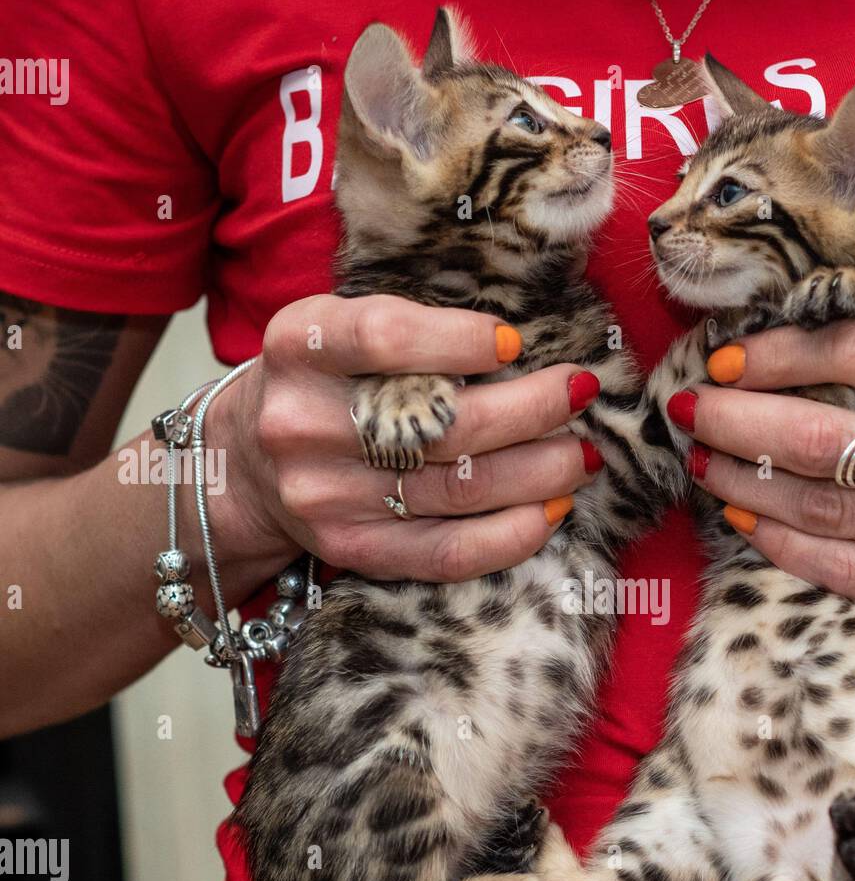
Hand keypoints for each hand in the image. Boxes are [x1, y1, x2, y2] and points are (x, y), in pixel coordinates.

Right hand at [211, 294, 601, 581]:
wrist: (245, 463)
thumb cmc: (322, 380)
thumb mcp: (341, 328)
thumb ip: (412, 331)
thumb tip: (522, 351)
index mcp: (299, 345)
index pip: (385, 337)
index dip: (460, 341)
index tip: (515, 342)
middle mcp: (304, 423)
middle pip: (442, 422)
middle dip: (533, 409)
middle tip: (581, 392)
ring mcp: (326, 495)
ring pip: (458, 488)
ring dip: (540, 472)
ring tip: (582, 454)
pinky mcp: (351, 549)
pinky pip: (447, 552)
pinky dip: (511, 535)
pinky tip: (551, 511)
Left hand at [672, 269, 854, 671]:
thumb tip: (836, 258)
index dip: (779, 354)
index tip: (726, 355)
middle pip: (827, 439)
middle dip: (737, 422)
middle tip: (689, 409)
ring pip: (824, 507)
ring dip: (744, 484)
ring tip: (702, 461)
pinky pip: (844, 569)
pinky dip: (782, 544)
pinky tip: (743, 519)